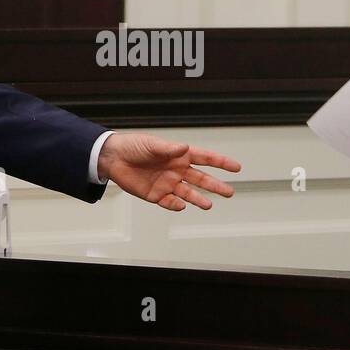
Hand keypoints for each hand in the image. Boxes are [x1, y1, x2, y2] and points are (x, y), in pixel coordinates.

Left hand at [96, 133, 240, 210]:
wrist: (113, 159)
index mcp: (179, 155)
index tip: (236, 167)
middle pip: (201, 179)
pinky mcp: (156, 195)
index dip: (221, 162)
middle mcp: (177, 170)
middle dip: (215, 185)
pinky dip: (176, 205)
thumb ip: (169, 149)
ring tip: (209, 205)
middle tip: (229, 192)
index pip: (205, 158)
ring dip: (198, 199)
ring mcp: (167, 183)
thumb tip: (184, 148)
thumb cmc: (133, 146)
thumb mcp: (152, 144)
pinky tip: (182, 205)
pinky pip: (169, 202)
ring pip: (188, 193)